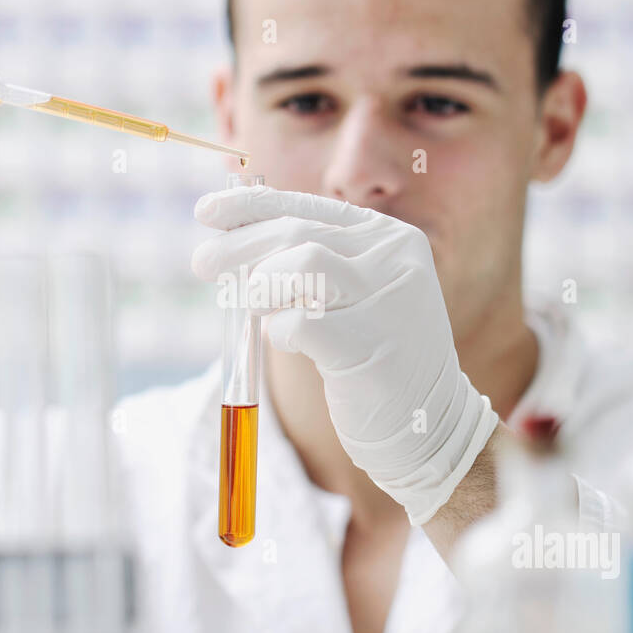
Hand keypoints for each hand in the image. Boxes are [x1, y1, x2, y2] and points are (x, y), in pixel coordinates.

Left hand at [192, 185, 498, 524]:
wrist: (429, 426)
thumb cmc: (378, 359)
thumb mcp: (356, 296)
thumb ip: (312, 264)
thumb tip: (235, 240)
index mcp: (391, 239)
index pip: (309, 208)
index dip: (251, 207)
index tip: (206, 211)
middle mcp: (394, 260)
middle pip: (297, 233)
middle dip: (239, 245)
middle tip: (202, 263)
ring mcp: (387, 300)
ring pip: (301, 264)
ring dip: (262, 286)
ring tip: (255, 308)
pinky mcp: (370, 345)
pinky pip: (299, 324)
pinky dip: (279, 332)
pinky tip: (286, 342)